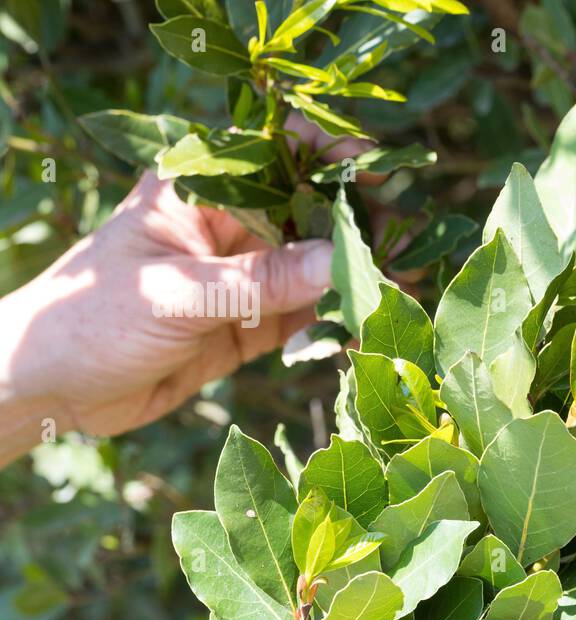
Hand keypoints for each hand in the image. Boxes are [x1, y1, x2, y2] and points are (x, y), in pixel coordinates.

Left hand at [0, 118, 376, 461]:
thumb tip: (338, 262)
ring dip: (355, 278)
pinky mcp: (249, 323)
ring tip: (400, 292)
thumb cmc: (90, 318)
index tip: (375, 179)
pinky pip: (305, 314)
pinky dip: (337, 321)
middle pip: (308, 212)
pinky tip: (368, 328)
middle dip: (356, 227)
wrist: (50, 388)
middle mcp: (227, 225)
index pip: (276, 153)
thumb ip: (258, 281)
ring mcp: (242, 276)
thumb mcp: (176, 294)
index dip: (329, 158)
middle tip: (403, 248)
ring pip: (315, 266)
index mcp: (198, 191)